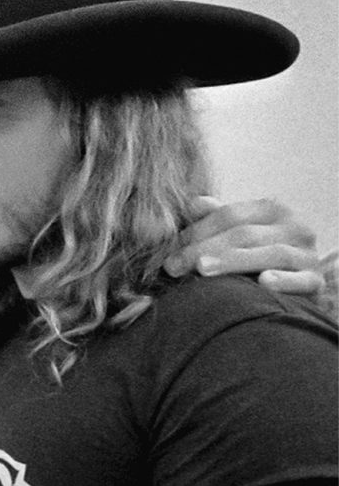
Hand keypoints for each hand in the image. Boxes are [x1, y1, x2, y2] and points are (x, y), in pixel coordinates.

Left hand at [165, 195, 328, 297]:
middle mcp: (295, 227)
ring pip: (271, 254)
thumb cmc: (257, 256)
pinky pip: (302, 279)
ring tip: (202, 270)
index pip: (230, 215)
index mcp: (273, 210)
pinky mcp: (316, 281)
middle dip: (204, 249)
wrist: (296, 282)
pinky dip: (284, 281)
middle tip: (173, 266)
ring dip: (234, 262)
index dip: (197, 231)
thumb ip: (217, 218)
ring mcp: (308, 254)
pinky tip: (263, 283)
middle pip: (245, 235)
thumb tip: (195, 203)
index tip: (169, 251)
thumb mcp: (238, 233)